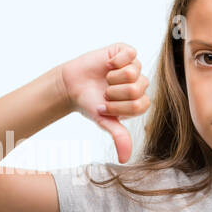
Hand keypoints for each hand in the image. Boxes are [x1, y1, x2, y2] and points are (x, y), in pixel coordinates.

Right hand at [58, 43, 150, 162]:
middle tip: (105, 92)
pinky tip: (107, 65)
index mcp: (139, 102)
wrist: (71, 86)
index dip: (120, 107)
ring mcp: (134, 67)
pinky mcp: (124, 52)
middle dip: (115, 93)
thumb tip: (125, 159)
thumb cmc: (90, 103)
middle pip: (137, 89)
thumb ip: (119, 137)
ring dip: (113, 78)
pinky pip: (130, 54)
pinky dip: (115, 61)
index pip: (140, 105)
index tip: (106, 106)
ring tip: (105, 79)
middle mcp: (139, 84)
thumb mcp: (105, 121)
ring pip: (133, 72)